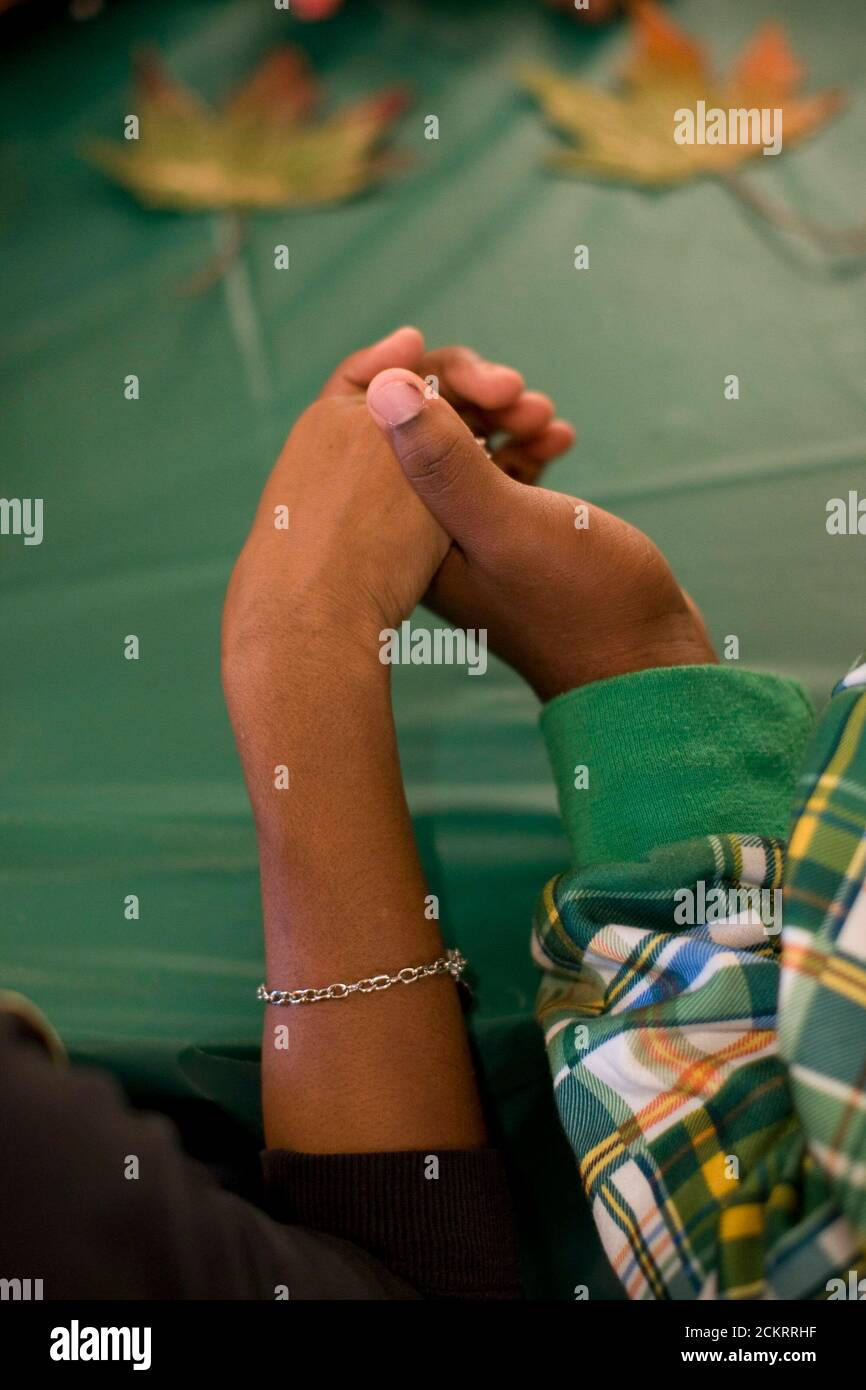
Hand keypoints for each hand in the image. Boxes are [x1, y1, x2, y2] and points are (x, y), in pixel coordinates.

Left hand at [366, 367, 715, 701]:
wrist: (640, 666)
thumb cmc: (577, 602)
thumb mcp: (506, 525)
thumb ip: (444, 462)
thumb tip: (381, 388)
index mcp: (403, 533)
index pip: (384, 429)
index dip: (432, 383)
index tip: (496, 381)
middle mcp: (423, 532)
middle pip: (423, 429)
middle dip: (475, 397)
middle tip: (526, 399)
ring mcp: (464, 534)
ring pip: (464, 443)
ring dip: (505, 417)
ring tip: (548, 420)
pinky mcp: (506, 535)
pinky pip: (500, 468)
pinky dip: (526, 445)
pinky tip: (560, 439)